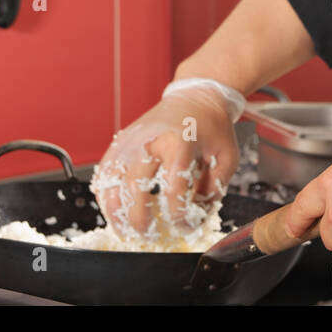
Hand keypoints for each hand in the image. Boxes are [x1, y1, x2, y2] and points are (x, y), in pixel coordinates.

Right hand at [92, 83, 238, 241]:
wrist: (193, 96)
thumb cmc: (211, 126)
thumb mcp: (227, 155)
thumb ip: (216, 187)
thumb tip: (198, 213)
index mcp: (181, 142)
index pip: (174, 188)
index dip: (178, 214)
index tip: (184, 226)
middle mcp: (151, 140)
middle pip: (136, 185)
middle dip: (139, 217)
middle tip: (147, 235)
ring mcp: (131, 140)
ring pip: (112, 180)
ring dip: (115, 211)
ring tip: (125, 231)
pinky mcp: (120, 141)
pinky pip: (105, 171)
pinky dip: (104, 193)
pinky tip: (113, 209)